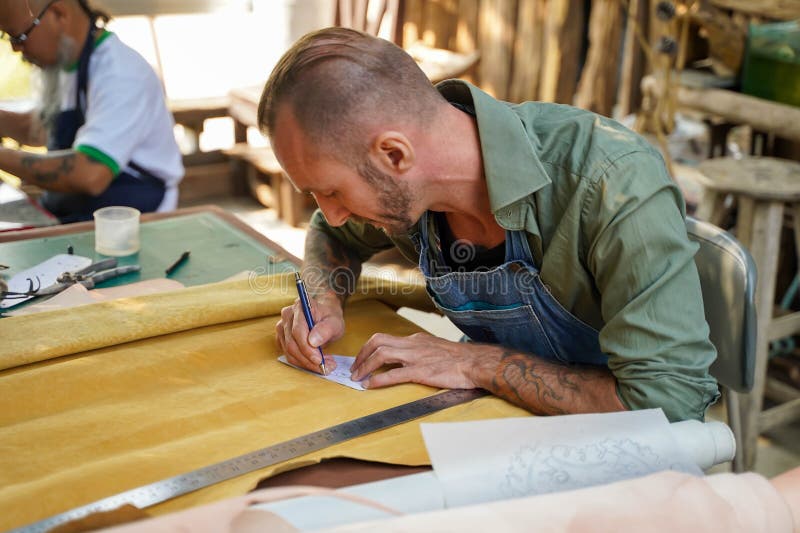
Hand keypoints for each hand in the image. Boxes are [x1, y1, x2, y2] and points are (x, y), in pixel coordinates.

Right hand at [275, 294, 343, 373]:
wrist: (324, 315)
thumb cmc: (329, 317)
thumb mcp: (335, 322)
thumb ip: (325, 330)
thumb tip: (313, 342)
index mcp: (300, 306)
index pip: (298, 331)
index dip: (307, 348)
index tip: (319, 360)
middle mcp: (287, 315)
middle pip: (292, 344)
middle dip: (308, 359)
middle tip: (325, 367)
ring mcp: (282, 327)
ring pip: (289, 352)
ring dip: (306, 363)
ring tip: (324, 366)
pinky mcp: (281, 338)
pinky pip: (288, 354)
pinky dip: (301, 362)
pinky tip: (314, 362)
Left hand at [351, 332, 501, 388]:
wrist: (475, 362)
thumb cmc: (459, 359)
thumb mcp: (435, 348)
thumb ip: (420, 352)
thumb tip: (407, 361)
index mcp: (415, 339)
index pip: (385, 339)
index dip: (369, 349)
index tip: (361, 359)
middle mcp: (412, 344)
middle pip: (377, 341)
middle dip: (361, 354)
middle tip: (354, 368)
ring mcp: (416, 357)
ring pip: (381, 354)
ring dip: (365, 366)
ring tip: (358, 378)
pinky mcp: (421, 371)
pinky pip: (394, 374)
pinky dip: (378, 379)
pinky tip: (370, 386)